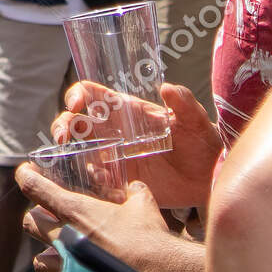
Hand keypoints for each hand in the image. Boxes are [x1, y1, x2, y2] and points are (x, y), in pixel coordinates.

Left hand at [17, 169, 200, 271]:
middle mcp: (64, 238)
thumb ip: (131, 191)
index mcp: (75, 212)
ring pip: (38, 259)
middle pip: (29, 222)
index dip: (26, 176)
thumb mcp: (141, 204)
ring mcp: (68, 265)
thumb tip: (131, 187)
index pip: (33, 188)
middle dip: (37, 217)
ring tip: (62, 249)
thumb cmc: (150, 238)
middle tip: (50, 214)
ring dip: (47, 251)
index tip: (27, 172)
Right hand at [52, 81, 223, 209]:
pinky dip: (91, 179)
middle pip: (75, 121)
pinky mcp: (118, 178)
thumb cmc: (202, 143)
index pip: (91, 95)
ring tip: (84, 165)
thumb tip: (167, 87)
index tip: (75, 105)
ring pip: (79, 149)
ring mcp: (114, 155)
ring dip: (72, 153)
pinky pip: (94, 177)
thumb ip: (183, 103)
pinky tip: (103, 183)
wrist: (209, 179)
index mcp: (126, 111)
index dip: (77, 95)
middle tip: (62, 136)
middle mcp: (114, 131)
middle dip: (62, 124)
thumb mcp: (195, 120)